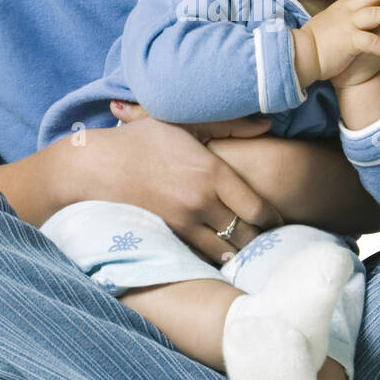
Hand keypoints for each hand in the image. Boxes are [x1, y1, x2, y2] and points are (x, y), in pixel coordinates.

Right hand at [70, 105, 281, 263]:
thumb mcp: (187, 123)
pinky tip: (221, 252)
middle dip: (262, 238)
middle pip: (247, 234)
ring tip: (248, 249)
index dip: (275, 219)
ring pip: (226, 251)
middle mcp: (202, 201)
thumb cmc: (144, 140)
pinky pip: (203, 255)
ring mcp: (184, 221)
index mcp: (213, 172)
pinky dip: (216, 255)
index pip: (259, 209)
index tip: (280, 220)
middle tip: (270, 238)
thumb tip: (268, 125)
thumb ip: (230, 125)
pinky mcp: (169, 234)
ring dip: (239, 252)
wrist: (98, 166)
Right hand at [293, 0, 379, 89]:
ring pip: (377, 14)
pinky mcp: (350, 41)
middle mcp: (346, 12)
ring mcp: (348, 25)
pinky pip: (374, 42)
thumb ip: (337, 12)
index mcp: (341, 7)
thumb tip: (344, 11)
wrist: (299, 56)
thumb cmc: (310, 42)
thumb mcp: (326, 20)